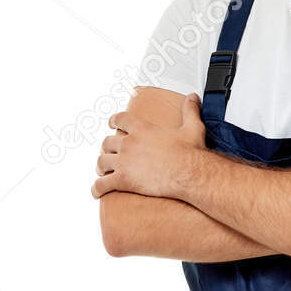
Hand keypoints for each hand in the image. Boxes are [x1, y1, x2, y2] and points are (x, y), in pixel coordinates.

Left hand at [91, 92, 205, 198]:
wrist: (188, 174)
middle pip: (108, 142)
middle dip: (107, 147)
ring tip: (102, 170)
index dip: (114, 120)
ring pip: (102, 161)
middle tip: (109, 152)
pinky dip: (97, 188)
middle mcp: (129, 143)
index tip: (111, 123)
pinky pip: (103, 184)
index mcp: (142, 129)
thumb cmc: (190, 154)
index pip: (121, 119)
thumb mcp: (192, 127)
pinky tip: (97, 192)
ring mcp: (124, 162)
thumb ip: (190, 111)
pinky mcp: (123, 180)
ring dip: (101, 166)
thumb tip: (193, 98)